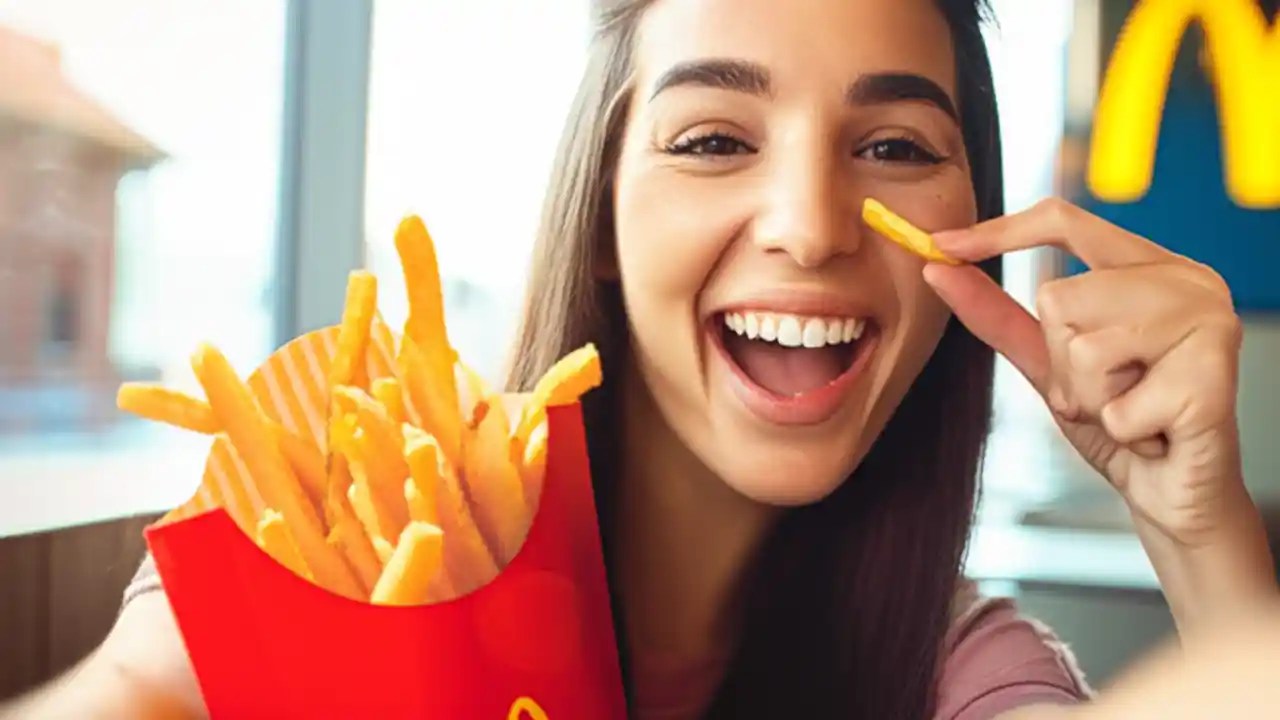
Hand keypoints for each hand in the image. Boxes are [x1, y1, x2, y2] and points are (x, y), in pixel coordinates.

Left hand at [923, 198, 1243, 546]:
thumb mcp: (1049, 365)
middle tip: (1112, 393)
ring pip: (1084, 351)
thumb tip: (938, 267)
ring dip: (1093, 401)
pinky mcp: (1214, 372)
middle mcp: (1185, 281)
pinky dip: (1123, 433)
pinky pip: (1116, 406)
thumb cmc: (1124, 425)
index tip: (943, 244)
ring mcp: (1208, 320)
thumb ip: (999, 315)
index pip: (1064, 221)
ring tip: (1136, 411)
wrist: (1178, 494)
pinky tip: (1158, 434)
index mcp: (1149, 267)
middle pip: (1059, 299)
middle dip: (1063, 367)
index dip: (999, 230)